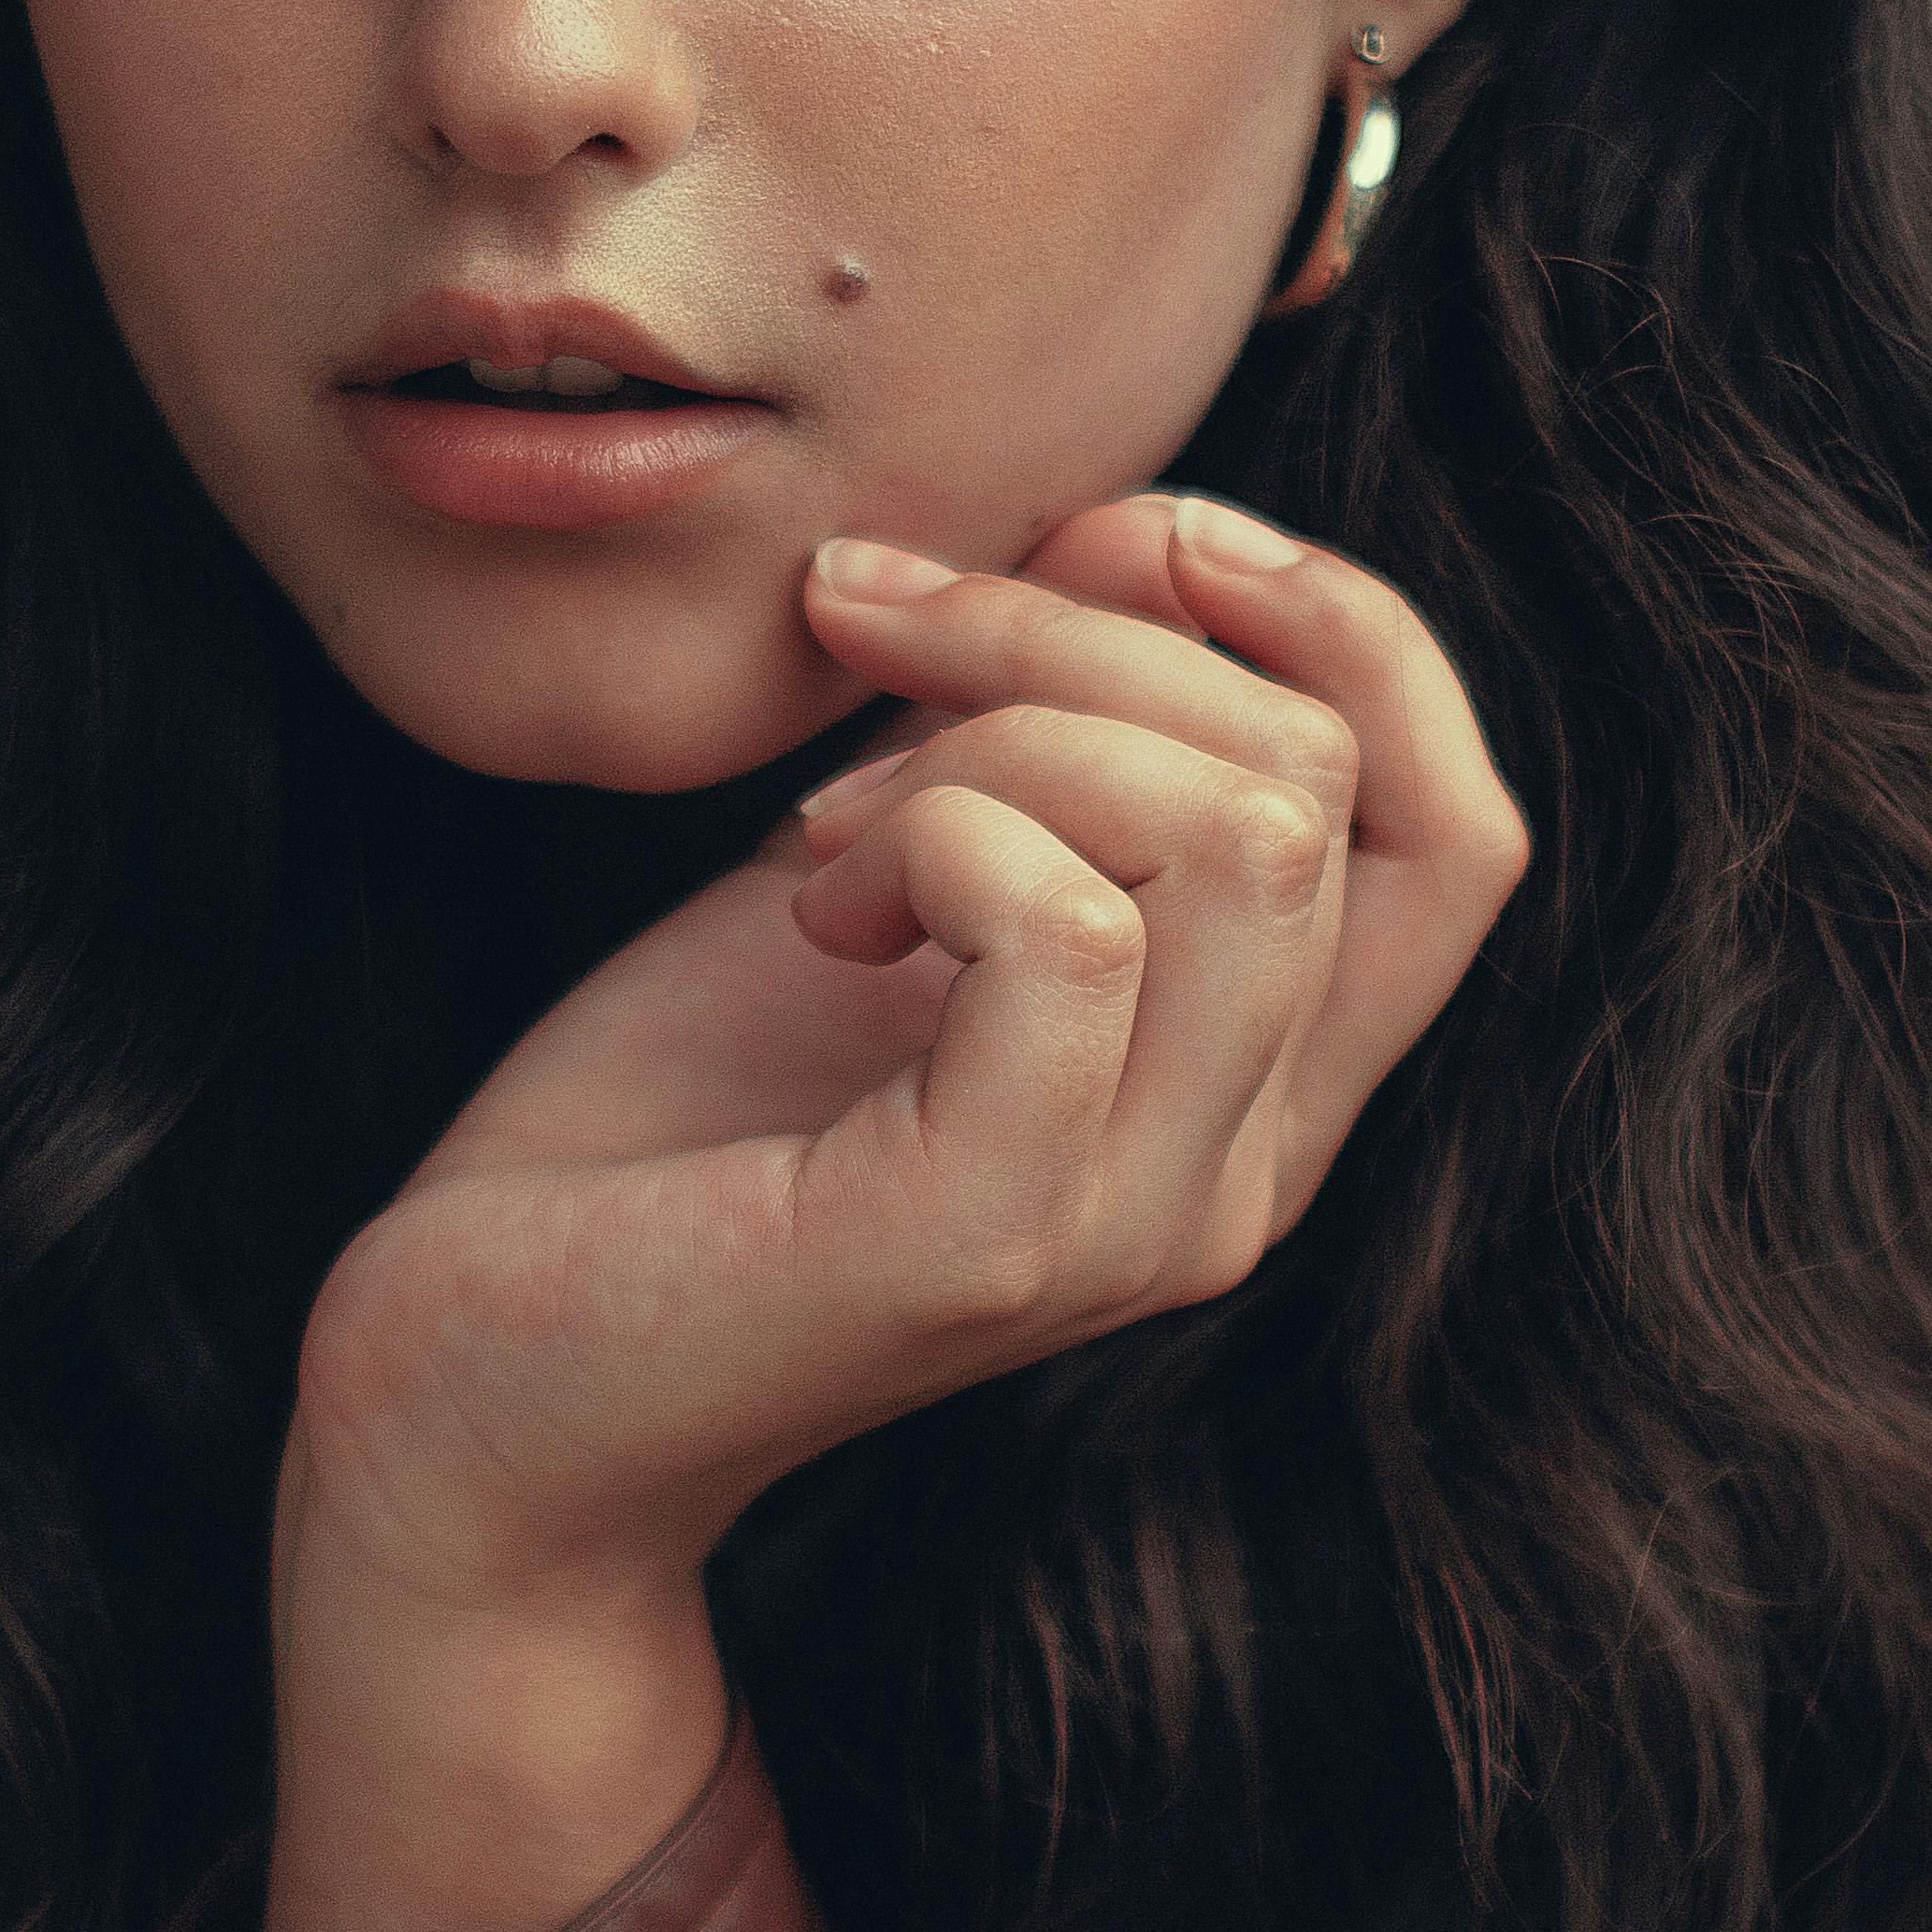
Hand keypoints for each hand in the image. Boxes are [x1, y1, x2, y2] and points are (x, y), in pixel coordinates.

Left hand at [288, 490, 1529, 1614]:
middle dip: (1079, 631)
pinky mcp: (985, 1238)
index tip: (1128, 537)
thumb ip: (1043, 736)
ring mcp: (1130, 1221)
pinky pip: (1072, 931)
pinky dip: (930, 834)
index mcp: (1244, 1092)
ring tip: (827, 831)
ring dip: (994, 737)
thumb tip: (1148, 534)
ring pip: (1236, 831)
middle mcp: (1237, 1175)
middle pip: (1318, 782)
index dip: (1349, 634)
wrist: (468, 1396)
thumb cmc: (665, 1134)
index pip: (1463, 835)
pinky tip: (809, 900)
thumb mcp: (893, 877)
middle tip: (866, 657)